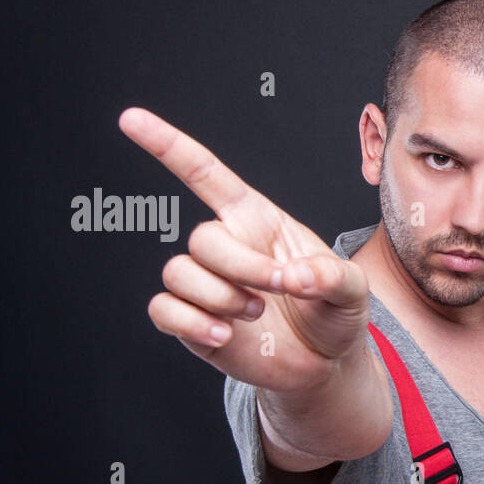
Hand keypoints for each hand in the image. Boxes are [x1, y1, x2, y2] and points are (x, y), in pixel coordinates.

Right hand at [119, 107, 370, 392]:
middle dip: (243, 268)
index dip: (168, 146)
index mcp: (257, 221)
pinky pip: (163, 310)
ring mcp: (206, 285)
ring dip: (221, 297)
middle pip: (202, 238)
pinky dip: (192, 323)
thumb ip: (332, 276)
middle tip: (278, 290)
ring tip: (257, 314)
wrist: (327, 364)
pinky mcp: (192, 322)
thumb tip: (296, 278)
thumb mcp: (352, 289)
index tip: (131, 119)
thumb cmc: (336, 313)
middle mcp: (225, 247)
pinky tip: (226, 335)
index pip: (205, 175)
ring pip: (179, 272)